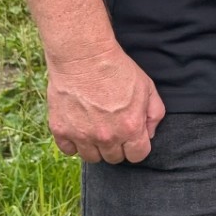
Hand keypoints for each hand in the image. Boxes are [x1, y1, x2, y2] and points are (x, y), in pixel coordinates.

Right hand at [46, 42, 163, 162]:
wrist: (83, 56)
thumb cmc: (117, 70)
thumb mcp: (148, 88)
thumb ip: (154, 115)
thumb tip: (148, 134)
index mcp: (130, 128)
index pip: (138, 156)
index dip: (137, 146)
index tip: (132, 135)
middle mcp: (106, 137)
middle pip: (114, 158)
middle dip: (117, 146)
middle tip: (113, 127)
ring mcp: (81, 136)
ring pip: (91, 158)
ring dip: (96, 147)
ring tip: (96, 127)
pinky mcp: (61, 130)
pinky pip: (68, 151)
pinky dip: (74, 143)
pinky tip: (79, 127)